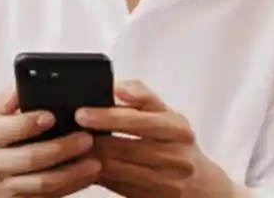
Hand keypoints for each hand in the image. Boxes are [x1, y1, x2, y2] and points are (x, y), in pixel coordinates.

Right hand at [0, 88, 101, 196]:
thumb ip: (9, 98)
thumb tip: (26, 81)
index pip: (9, 130)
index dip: (29, 123)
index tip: (50, 115)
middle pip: (31, 158)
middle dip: (61, 148)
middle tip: (86, 138)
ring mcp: (11, 187)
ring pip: (44, 183)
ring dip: (72, 173)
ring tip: (95, 161)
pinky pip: (52, 196)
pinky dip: (73, 186)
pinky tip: (90, 175)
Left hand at [75, 80, 236, 197]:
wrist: (201, 186)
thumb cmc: (176, 142)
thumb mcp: (167, 115)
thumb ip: (143, 96)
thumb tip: (116, 87)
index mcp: (176, 127)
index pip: (139, 118)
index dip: (109, 116)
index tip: (83, 112)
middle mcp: (175, 154)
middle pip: (125, 146)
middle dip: (94, 139)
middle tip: (71, 130)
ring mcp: (166, 180)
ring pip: (118, 168)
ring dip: (92, 158)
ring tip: (73, 147)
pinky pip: (118, 186)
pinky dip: (99, 175)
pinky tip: (85, 166)